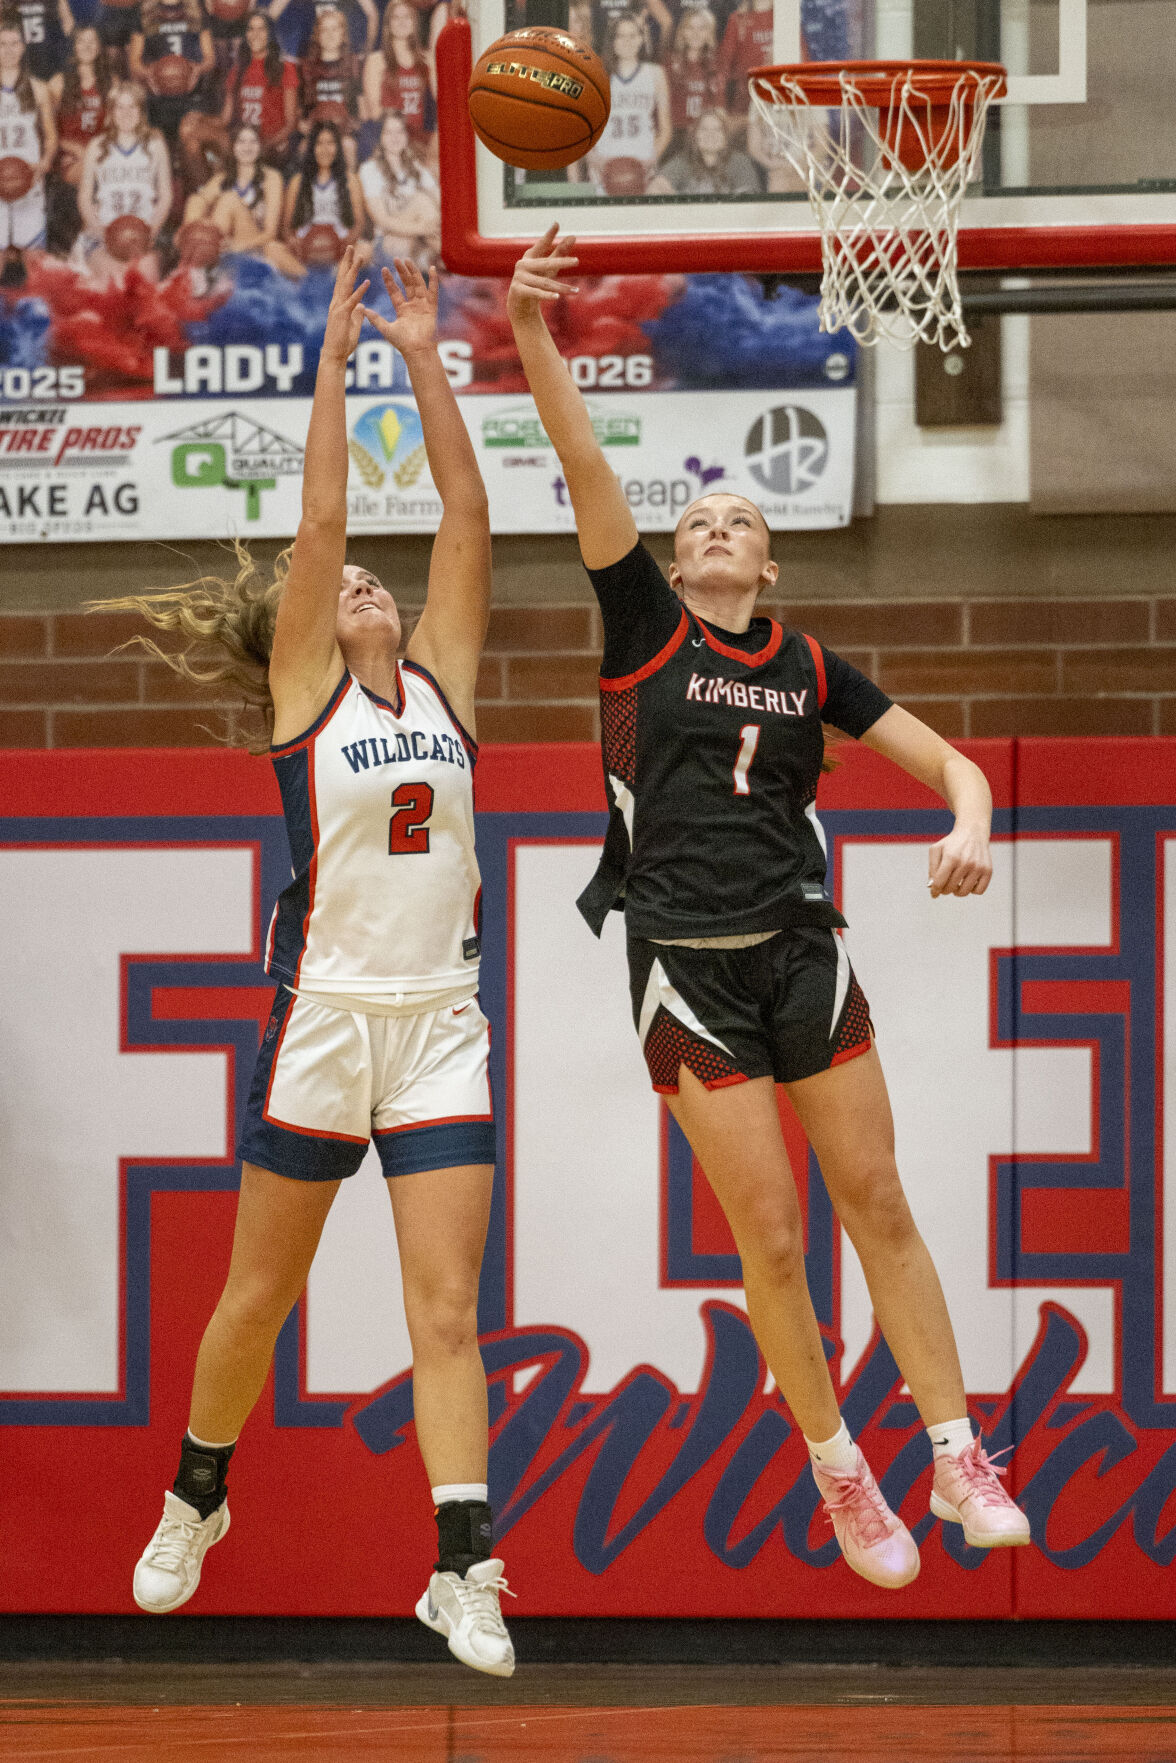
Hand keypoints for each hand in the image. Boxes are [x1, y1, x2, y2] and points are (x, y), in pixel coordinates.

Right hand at [319, 243, 368, 364]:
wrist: (334, 355)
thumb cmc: (343, 342)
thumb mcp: (353, 325)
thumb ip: (356, 314)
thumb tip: (361, 306)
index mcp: (339, 303)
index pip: (344, 281)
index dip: (348, 267)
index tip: (352, 255)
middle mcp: (337, 302)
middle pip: (342, 277)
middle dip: (347, 261)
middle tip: (351, 245)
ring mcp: (338, 307)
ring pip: (346, 285)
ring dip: (353, 270)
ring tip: (359, 256)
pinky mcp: (342, 316)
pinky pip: (352, 301)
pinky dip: (359, 291)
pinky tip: (367, 282)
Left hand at [362, 258, 436, 355]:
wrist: (417, 351)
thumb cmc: (402, 343)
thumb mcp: (386, 329)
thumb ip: (375, 319)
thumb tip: (363, 309)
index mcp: (402, 310)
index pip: (395, 291)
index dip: (389, 280)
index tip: (384, 269)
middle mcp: (413, 306)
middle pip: (407, 285)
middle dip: (402, 272)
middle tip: (396, 259)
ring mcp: (423, 306)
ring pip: (418, 285)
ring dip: (413, 272)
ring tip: (407, 260)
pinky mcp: (432, 308)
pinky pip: (433, 292)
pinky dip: (434, 280)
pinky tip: (432, 268)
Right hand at [506, 222, 577, 321]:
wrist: (518, 304)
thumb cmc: (535, 281)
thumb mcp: (548, 268)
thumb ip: (559, 252)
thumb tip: (573, 236)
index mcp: (530, 256)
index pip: (541, 245)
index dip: (548, 236)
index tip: (557, 224)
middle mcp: (523, 265)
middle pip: (546, 263)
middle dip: (562, 262)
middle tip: (577, 261)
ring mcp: (519, 277)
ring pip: (545, 283)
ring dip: (561, 288)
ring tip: (576, 291)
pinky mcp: (517, 291)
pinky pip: (535, 293)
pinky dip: (547, 295)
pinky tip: (557, 297)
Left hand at [928, 824, 991, 897]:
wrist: (972, 832)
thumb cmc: (951, 844)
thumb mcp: (936, 850)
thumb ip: (932, 868)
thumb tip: (932, 886)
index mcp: (951, 857)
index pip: (939, 882)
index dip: (934, 891)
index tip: (934, 893)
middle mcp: (966, 862)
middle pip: (950, 888)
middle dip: (944, 889)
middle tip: (945, 884)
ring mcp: (978, 867)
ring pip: (964, 892)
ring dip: (957, 891)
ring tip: (956, 884)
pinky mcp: (988, 870)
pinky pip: (979, 891)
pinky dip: (972, 890)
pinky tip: (968, 882)